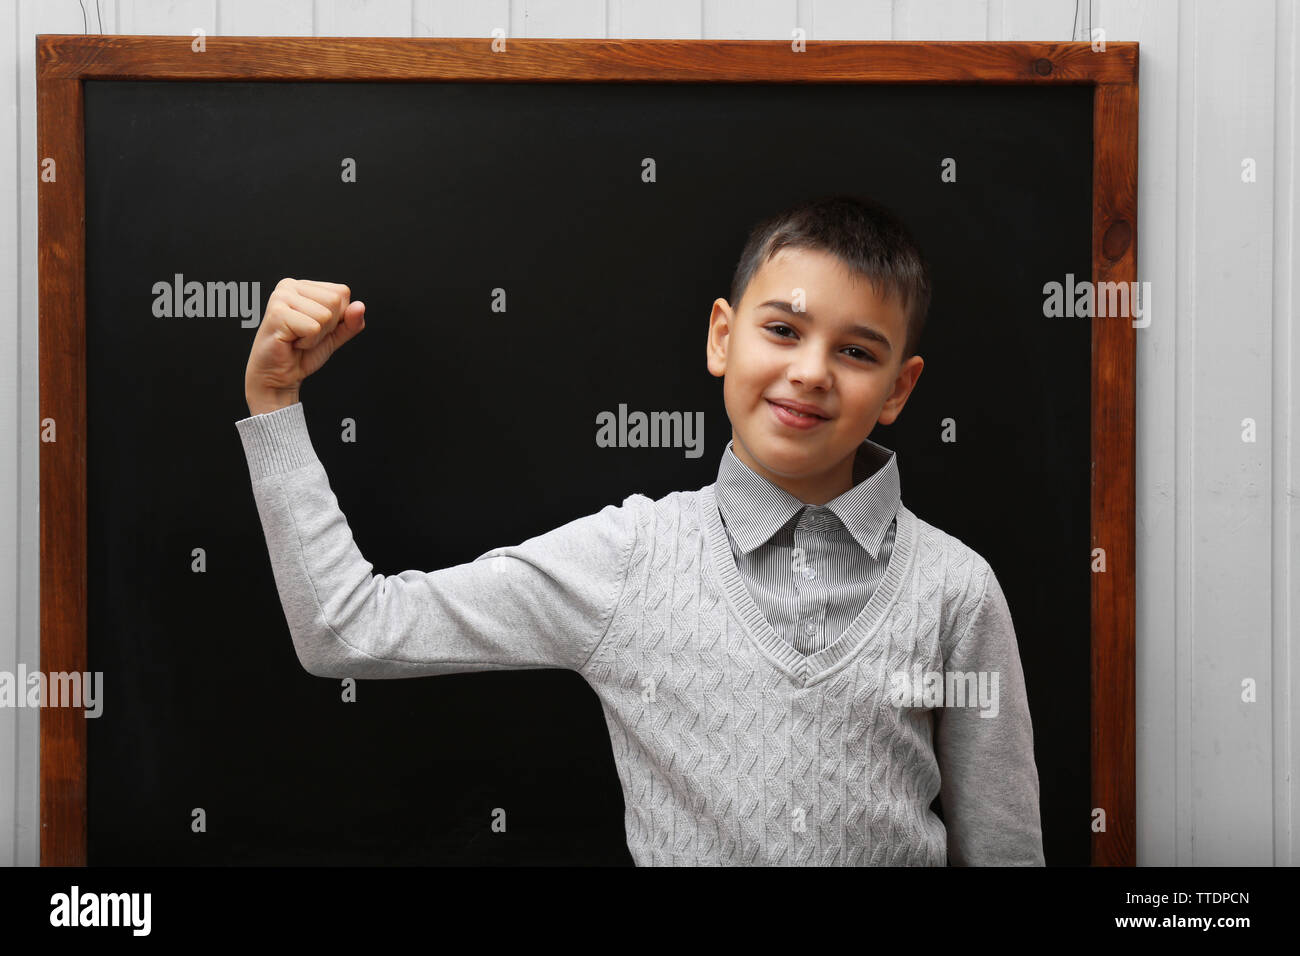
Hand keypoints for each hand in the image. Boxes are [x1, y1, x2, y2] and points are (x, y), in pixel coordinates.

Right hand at [244, 278, 365, 414]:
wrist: (279, 375)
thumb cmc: (302, 353)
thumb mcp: (335, 335)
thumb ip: (351, 321)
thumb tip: (360, 306)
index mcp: (303, 286)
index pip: (342, 292)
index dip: (338, 317)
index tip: (316, 328)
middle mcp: (289, 286)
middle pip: (335, 301)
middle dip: (327, 326)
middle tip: (305, 335)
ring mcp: (281, 297)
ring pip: (325, 315)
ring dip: (316, 336)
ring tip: (298, 339)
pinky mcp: (277, 313)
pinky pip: (313, 328)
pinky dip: (308, 342)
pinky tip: (292, 342)